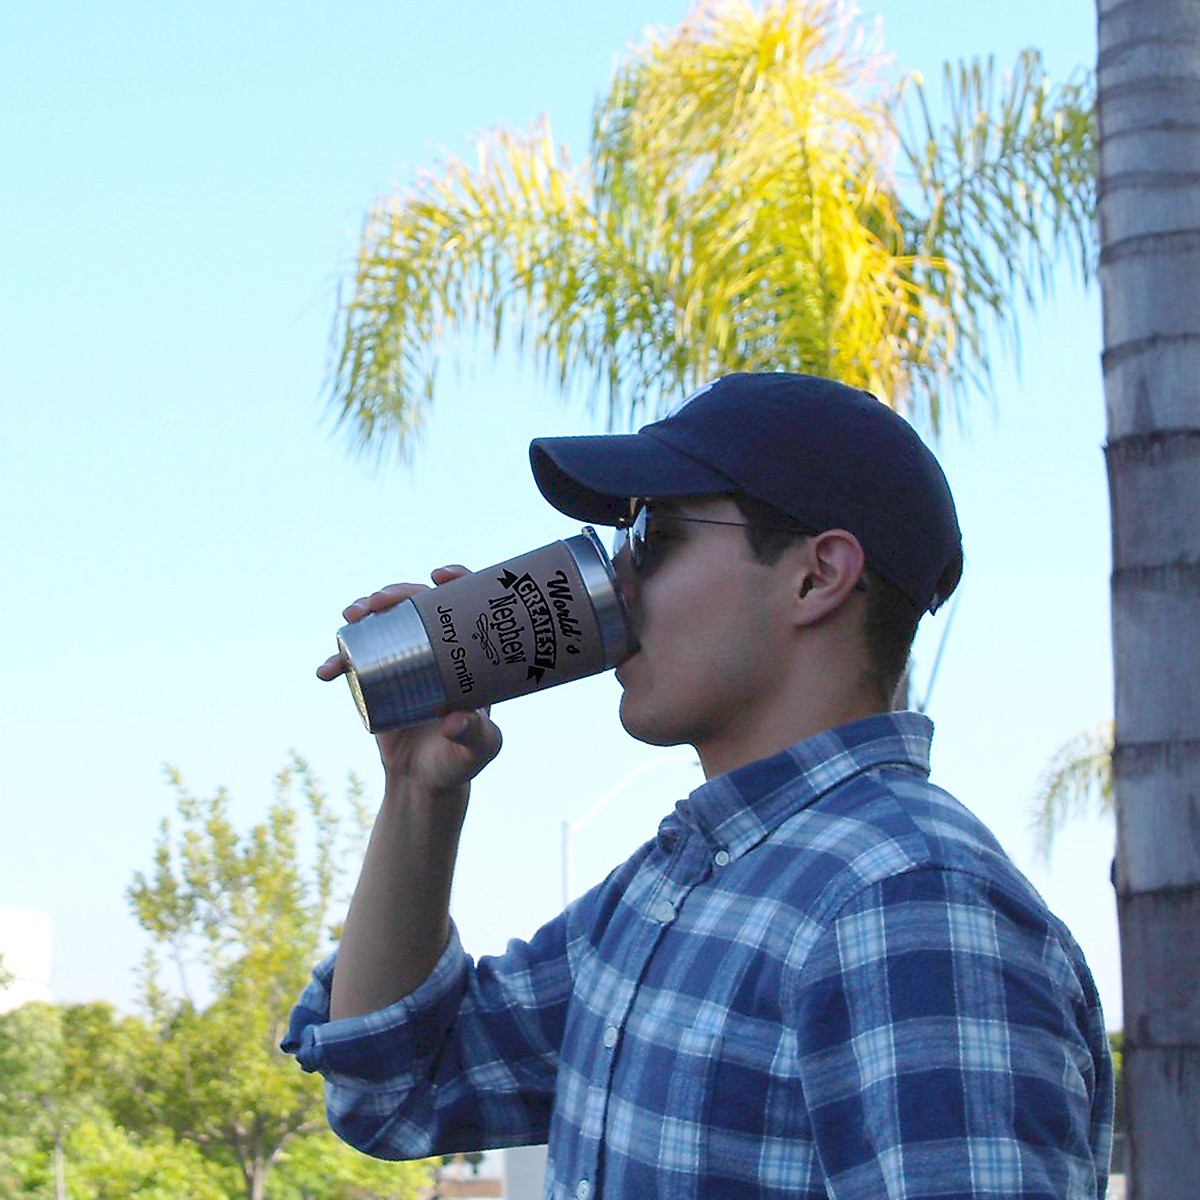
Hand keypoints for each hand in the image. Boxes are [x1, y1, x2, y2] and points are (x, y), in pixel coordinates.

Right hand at [319, 567, 502, 793]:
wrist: (423, 783)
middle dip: (395, 593)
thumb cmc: (461, 762)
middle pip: (418, 605)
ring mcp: (406, 661)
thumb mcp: (478, 750)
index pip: (466, 605)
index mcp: (469, 656)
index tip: (438, 575)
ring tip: (351, 617)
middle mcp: (438, 651)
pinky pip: (355, 659)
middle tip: (377, 601)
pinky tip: (325, 670)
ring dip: (363, 611)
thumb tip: (454, 720)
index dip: (455, 580)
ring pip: (384, 622)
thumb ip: (474, 736)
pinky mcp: (377, 679)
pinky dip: (338, 659)